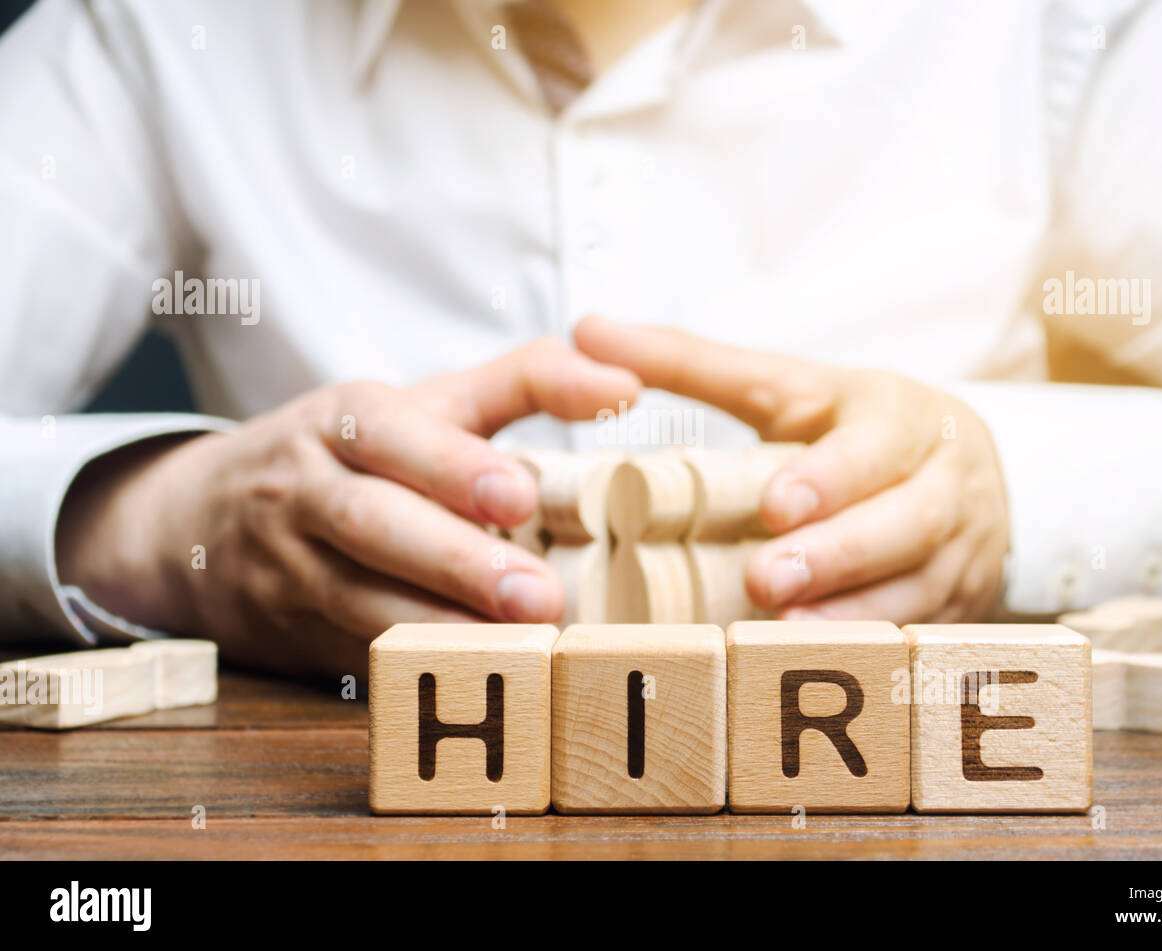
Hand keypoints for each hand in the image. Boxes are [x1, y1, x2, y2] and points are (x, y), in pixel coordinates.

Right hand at [55, 339, 640, 677]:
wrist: (199, 519)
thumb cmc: (349, 455)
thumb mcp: (421, 406)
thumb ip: (525, 381)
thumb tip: (626, 379)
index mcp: (341, 422)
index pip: (389, 434)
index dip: (450, 465)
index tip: (517, 497)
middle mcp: (303, 489)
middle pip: (373, 523)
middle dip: (456, 562)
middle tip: (540, 596)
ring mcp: (285, 565)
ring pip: (356, 598)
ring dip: (438, 628)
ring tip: (521, 648)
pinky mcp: (287, 630)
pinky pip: (347, 651)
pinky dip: (408, 668)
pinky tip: (470, 678)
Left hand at [574, 316, 1008, 624]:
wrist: (974, 468)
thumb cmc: (858, 426)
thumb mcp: (788, 387)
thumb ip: (691, 363)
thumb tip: (587, 328)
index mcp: (898, 418)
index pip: (871, 444)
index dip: (829, 477)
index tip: (773, 504)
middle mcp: (944, 482)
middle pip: (906, 521)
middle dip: (837, 554)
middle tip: (764, 580)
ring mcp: (963, 549)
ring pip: (922, 586)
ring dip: (854, 614)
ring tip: (784, 632)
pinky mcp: (964, 603)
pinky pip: (928, 634)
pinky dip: (879, 651)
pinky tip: (828, 664)